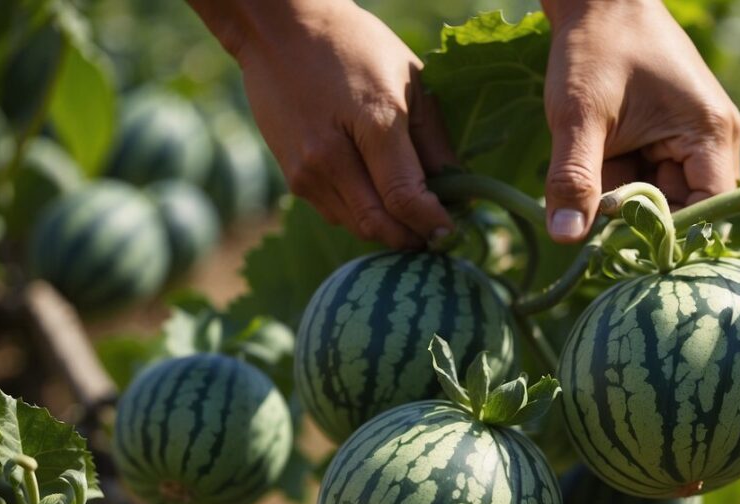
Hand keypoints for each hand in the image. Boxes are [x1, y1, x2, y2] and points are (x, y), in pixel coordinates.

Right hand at [188, 0, 454, 247]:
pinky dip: (362, 215)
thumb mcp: (411, 80)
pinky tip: (378, 198)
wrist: (279, 29)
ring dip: (388, 230)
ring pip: (357, 226)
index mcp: (373, 123)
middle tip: (437, 238)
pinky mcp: (293, 178)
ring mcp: (307, 170)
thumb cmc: (356, 47)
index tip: (451, 234)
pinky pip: (336, 214)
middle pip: (380, 224)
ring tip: (413, 220)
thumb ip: (435, 141)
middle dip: (413, 238)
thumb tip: (460, 190)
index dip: (432, 224)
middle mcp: (332, 155)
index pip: (405, 198)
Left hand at [541, 0, 739, 241]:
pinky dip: (619, 179)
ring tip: (598, 160)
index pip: (707, 210)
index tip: (621, 235)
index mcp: (711, 134)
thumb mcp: (578, 114)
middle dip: (637, 212)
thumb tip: (566, 238)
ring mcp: (693, 139)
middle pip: (683, 207)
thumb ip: (573, 178)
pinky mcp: (669, 137)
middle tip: (595, 198)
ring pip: (661, 195)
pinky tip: (601, 154)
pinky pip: (649, 178)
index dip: (667, 230)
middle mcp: (714, 140)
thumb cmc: (595, 46)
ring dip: (624, 195)